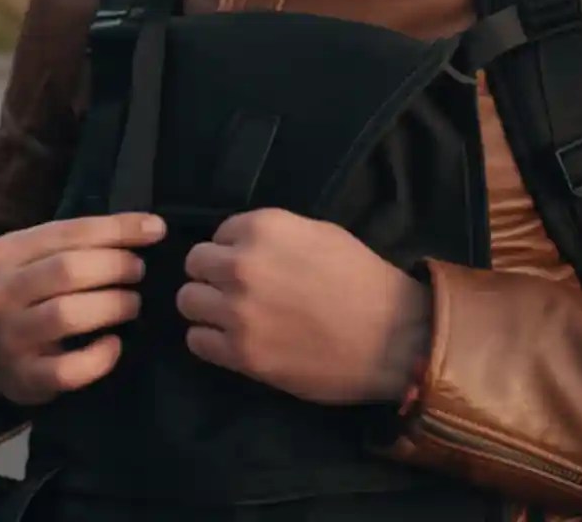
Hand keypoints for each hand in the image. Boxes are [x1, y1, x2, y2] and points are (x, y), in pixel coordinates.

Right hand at [0, 212, 167, 405]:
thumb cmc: (27, 297)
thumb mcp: (37, 260)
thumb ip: (79, 243)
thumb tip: (149, 227)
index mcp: (4, 253)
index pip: (67, 231)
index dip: (117, 229)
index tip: (155, 230)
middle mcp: (0, 293)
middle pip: (67, 270)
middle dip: (115, 266)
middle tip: (138, 271)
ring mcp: (8, 338)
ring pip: (66, 315)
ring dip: (111, 305)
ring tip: (132, 303)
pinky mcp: (24, 378)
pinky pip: (68, 370)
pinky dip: (99, 359)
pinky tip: (114, 345)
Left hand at [179, 208, 430, 404]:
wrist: (394, 338)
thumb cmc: (364, 281)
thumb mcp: (320, 234)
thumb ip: (274, 236)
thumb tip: (241, 245)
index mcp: (263, 229)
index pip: (218, 234)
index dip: (233, 250)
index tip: (253, 266)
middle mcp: (241, 265)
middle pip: (195, 264)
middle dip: (213, 276)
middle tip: (237, 291)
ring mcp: (237, 311)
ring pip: (188, 301)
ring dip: (206, 307)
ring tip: (231, 317)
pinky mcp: (240, 353)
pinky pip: (197, 340)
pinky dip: (210, 340)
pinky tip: (232, 341)